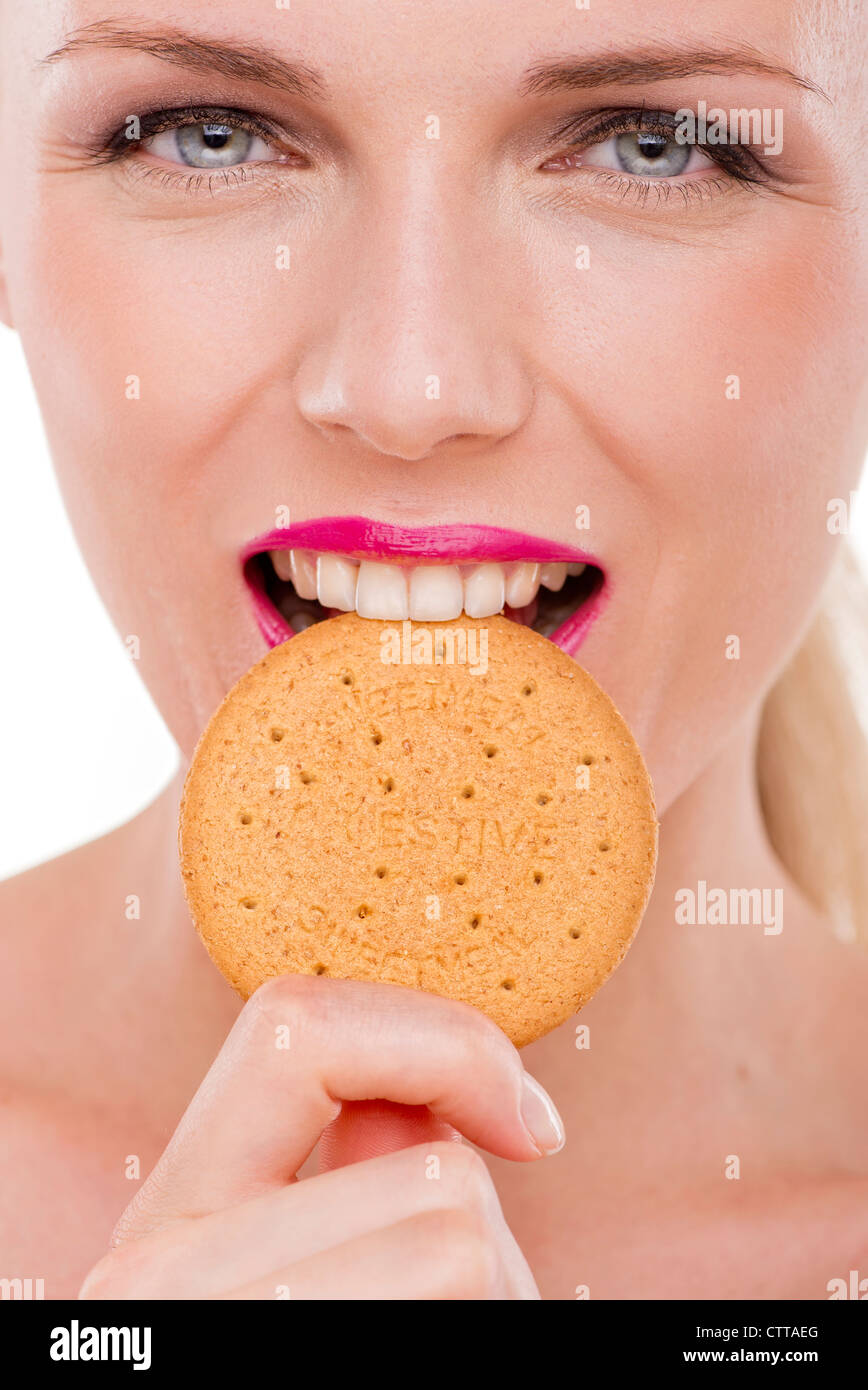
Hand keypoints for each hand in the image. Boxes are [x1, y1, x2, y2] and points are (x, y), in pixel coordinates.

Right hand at [79, 975, 563, 1298]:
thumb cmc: (374, 1341)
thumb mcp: (350, 1262)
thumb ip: (363, 1168)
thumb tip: (417, 1095)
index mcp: (175, 1213)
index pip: (295, 1026)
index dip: (441, 1041)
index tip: (528, 1124)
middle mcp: (154, 1268)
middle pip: (425, 1165)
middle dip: (477, 1218)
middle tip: (464, 1290)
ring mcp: (204, 1326)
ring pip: (458, 1228)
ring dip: (496, 1291)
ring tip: (439, 1327)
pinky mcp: (268, 1362)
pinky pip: (465, 1283)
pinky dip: (497, 1317)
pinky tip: (435, 1346)